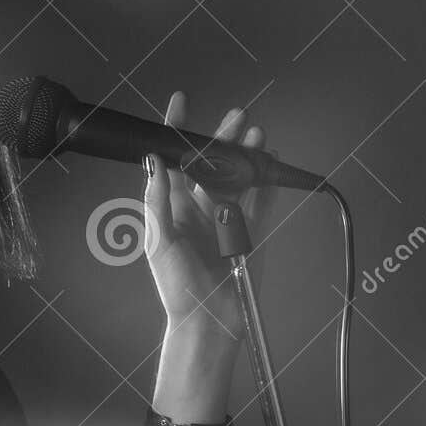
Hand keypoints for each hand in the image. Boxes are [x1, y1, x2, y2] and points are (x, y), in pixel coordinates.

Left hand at [141, 91, 266, 342]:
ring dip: (247, 154)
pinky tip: (271, 161)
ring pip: (238, 177)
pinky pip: (260, 202)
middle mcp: (198, 210)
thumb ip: (158, 200)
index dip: (174, 132)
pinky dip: (266, 182)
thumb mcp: (160, 242)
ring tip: (258, 131)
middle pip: (210, 165)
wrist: (208, 323)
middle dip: (222, 138)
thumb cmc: (177, 287)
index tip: (181, 101)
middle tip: (238, 114)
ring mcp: (225, 221)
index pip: (172, 162)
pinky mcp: (249, 234)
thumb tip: (154, 158)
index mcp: (172, 210)